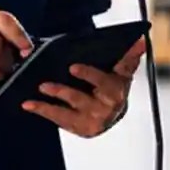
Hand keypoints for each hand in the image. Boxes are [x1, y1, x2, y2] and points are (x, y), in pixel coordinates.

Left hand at [23, 36, 146, 136]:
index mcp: (118, 87)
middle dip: (64, 91)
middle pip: (83, 99)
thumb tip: (142, 41)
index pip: (104, 80)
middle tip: (44, 84)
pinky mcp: (83, 129)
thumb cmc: (112, 83)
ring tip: (38, 90)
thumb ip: (129, 55)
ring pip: (70, 112)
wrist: (113, 111)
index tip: (72, 67)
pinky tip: (28, 104)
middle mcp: (108, 107)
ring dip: (51, 103)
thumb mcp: (121, 69)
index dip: (89, 74)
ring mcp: (95, 120)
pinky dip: (44, 111)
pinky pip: (61, 120)